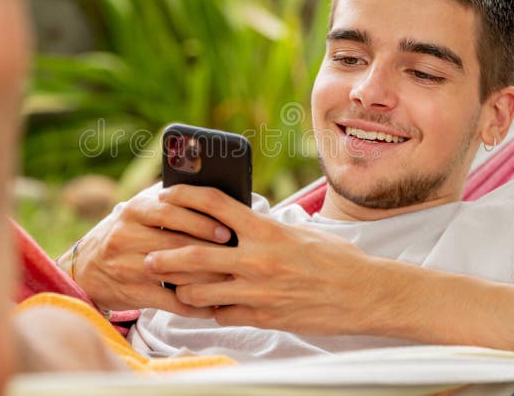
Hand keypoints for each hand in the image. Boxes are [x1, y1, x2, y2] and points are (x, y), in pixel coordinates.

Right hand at [73, 185, 235, 316]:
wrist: (85, 268)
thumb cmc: (125, 234)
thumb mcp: (137, 212)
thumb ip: (167, 203)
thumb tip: (213, 195)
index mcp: (134, 210)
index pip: (170, 210)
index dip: (201, 220)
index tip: (227, 229)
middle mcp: (126, 235)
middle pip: (175, 242)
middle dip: (209, 250)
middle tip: (236, 255)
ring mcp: (126, 265)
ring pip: (174, 272)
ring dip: (205, 278)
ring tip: (231, 279)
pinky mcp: (131, 291)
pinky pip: (167, 300)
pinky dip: (192, 305)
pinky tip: (211, 306)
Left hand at [144, 185, 377, 334]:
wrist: (365, 294)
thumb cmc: (336, 259)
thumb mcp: (300, 232)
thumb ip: (266, 230)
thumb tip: (241, 223)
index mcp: (266, 230)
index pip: (214, 205)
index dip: (184, 197)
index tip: (164, 196)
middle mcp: (257, 258)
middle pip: (194, 254)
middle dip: (165, 256)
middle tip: (148, 256)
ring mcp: (258, 290)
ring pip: (200, 291)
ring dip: (183, 289)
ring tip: (176, 286)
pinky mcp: (264, 316)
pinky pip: (223, 314)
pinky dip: (212, 310)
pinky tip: (210, 307)